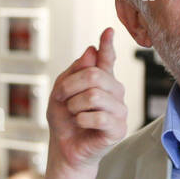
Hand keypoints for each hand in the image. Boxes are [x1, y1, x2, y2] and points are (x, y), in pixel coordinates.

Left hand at [46, 27, 127, 171]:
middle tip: (62, 98)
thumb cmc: (65, 121)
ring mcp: (119, 110)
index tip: (107, 30)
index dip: (107, 45)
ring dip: (75, 106)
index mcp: (101, 81)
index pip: (106, 59)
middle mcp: (114, 92)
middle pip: (95, 75)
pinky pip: (98, 116)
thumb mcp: (60, 92)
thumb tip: (91, 51)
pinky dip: (81, 119)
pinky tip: (82, 124)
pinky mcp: (119, 128)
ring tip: (74, 115)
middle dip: (70, 86)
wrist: (65, 149)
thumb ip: (74, 72)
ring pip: (94, 95)